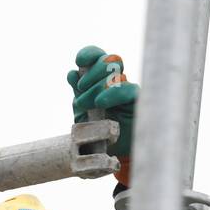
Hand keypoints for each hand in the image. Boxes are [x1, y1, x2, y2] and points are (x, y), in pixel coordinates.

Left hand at [67, 45, 138, 185]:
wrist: (110, 156)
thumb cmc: (97, 134)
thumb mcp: (82, 115)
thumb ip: (78, 94)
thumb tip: (72, 73)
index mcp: (100, 81)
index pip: (98, 57)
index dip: (89, 54)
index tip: (79, 61)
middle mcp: (116, 83)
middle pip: (108, 61)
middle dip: (91, 72)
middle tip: (80, 89)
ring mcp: (127, 91)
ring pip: (116, 73)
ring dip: (97, 85)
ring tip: (85, 104)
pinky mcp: (137, 102)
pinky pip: (128, 89)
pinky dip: (112, 93)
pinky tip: (99, 103)